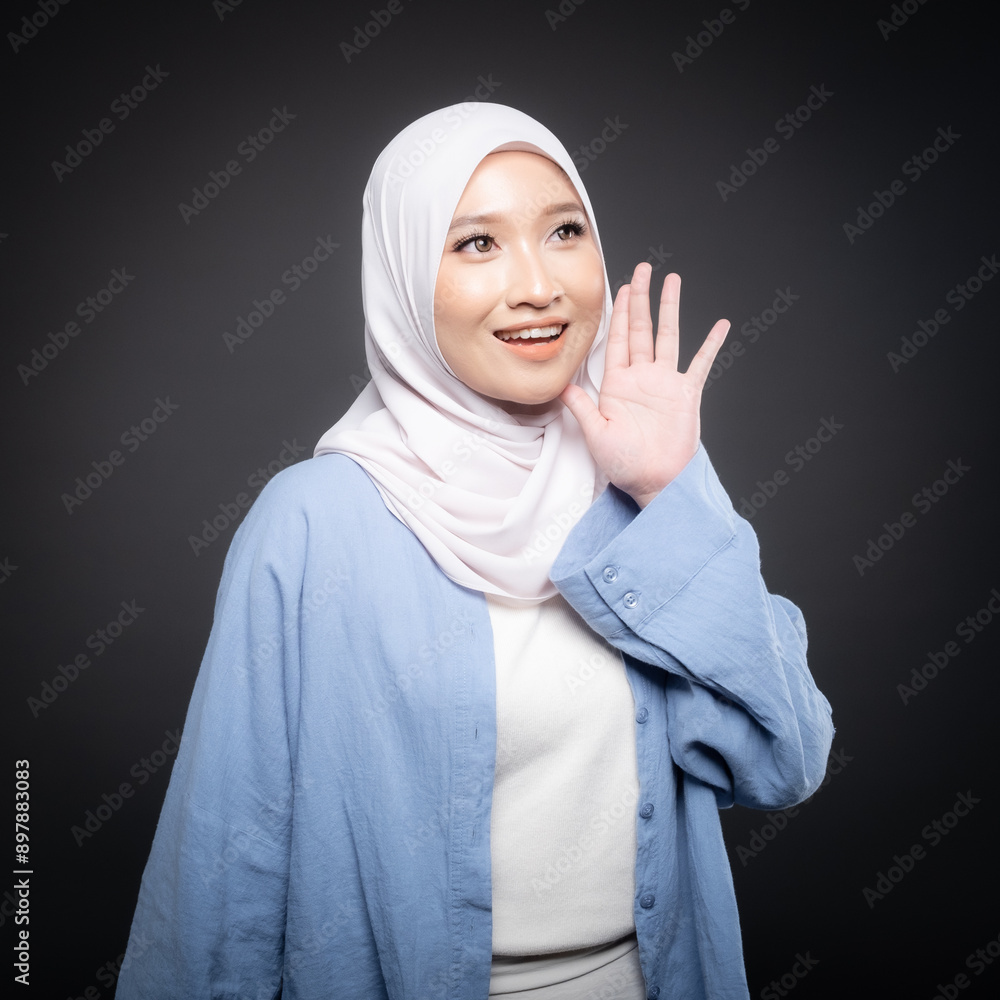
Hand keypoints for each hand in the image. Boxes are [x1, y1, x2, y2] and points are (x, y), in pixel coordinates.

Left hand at [560, 264, 728, 507]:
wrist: (653, 483)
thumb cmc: (624, 464)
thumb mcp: (595, 433)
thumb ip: (580, 406)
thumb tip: (559, 384)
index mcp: (617, 385)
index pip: (617, 340)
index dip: (619, 313)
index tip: (619, 288)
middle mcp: (642, 378)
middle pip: (641, 329)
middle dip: (640, 298)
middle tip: (642, 269)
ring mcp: (665, 384)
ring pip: (668, 336)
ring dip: (669, 308)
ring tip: (672, 281)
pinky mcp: (687, 394)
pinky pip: (701, 364)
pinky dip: (712, 344)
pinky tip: (721, 325)